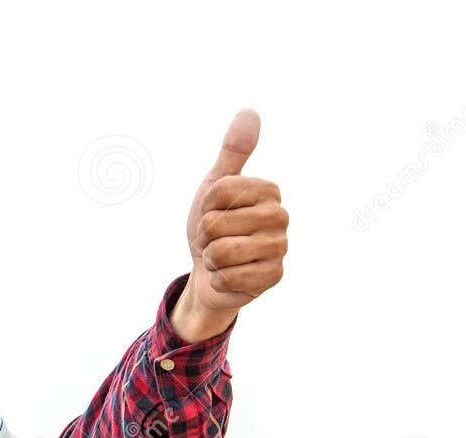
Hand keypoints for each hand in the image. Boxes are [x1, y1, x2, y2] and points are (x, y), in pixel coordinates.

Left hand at [173, 108, 288, 341]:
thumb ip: (232, 153)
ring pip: (221, 252)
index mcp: (268, 190)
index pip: (217, 192)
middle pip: (216, 224)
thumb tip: (249, 111)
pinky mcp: (273, 276)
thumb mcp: (215, 187)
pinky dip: (219, 279)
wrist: (209, 272)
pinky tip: (229, 276)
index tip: (213, 213)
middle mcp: (280, 216)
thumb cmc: (213, 226)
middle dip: (205, 235)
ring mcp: (280, 248)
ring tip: (221, 257)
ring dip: (211, 258)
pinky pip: (228, 277)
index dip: (204, 207)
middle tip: (215, 239)